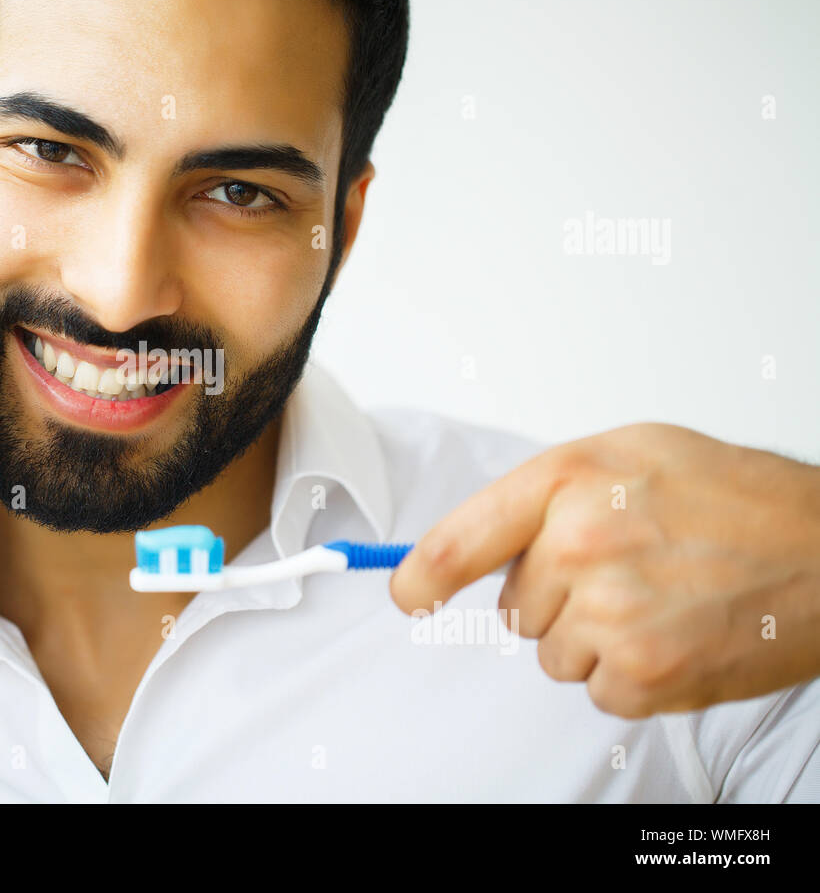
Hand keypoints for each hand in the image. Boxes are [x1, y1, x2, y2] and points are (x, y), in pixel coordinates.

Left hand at [389, 423, 819, 717]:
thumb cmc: (735, 497)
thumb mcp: (628, 454)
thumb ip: (547, 495)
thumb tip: (479, 543)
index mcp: (566, 481)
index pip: (456, 542)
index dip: (420, 578)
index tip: (409, 595)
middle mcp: (579, 544)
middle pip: (515, 608)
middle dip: (558, 598)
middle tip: (631, 570)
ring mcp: (610, 614)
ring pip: (553, 653)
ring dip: (596, 639)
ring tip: (662, 599)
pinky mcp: (643, 673)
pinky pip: (597, 690)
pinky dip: (633, 674)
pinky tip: (678, 633)